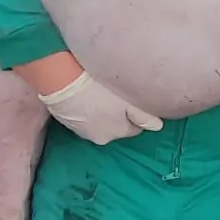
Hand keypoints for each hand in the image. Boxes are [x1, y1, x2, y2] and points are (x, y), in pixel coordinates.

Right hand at [37, 71, 163, 144]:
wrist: (62, 81)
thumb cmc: (99, 88)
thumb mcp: (127, 100)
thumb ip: (143, 115)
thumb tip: (157, 127)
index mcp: (117, 133)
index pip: (134, 128)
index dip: (135, 114)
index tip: (131, 100)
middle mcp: (100, 138)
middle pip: (116, 126)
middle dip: (118, 114)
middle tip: (115, 94)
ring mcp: (81, 131)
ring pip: (99, 122)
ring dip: (101, 112)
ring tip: (99, 94)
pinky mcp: (66, 122)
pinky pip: (84, 118)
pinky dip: (87, 109)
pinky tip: (85, 95)